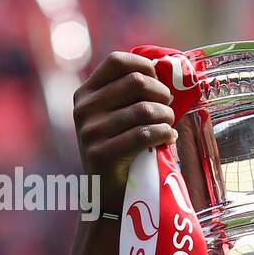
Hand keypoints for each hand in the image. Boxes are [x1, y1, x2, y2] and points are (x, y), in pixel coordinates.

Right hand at [73, 52, 177, 212]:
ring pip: (145, 110)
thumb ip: (130, 96)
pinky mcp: (102, 154)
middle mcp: (84, 108)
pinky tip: (168, 138)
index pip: (117, 61)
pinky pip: (145, 135)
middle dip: (161, 93)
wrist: (104, 192)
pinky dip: (165, 134)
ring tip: (169, 125)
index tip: (158, 80)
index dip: (144, 66)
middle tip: (168, 106)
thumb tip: (167, 72)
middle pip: (136, 82)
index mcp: (86, 93)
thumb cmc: (119, 149)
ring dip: (167, 116)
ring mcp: (90, 131)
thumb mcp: (114, 117)